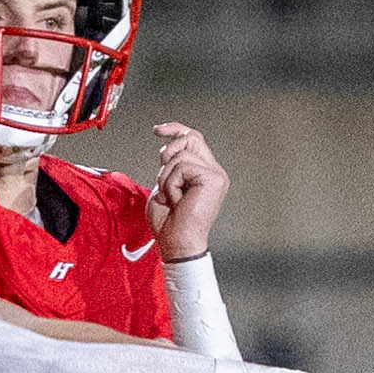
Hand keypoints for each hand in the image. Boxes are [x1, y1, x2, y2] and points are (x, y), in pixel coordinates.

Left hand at [148, 121, 228, 263]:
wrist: (177, 243)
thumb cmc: (169, 223)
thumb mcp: (164, 185)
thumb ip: (170, 165)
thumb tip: (168, 145)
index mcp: (204, 173)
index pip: (193, 139)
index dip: (175, 129)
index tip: (157, 130)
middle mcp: (214, 172)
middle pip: (190, 138)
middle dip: (168, 152)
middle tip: (163, 178)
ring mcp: (216, 175)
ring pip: (181, 155)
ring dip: (167, 177)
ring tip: (172, 197)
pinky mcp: (213, 179)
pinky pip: (182, 166)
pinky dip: (171, 184)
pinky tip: (177, 200)